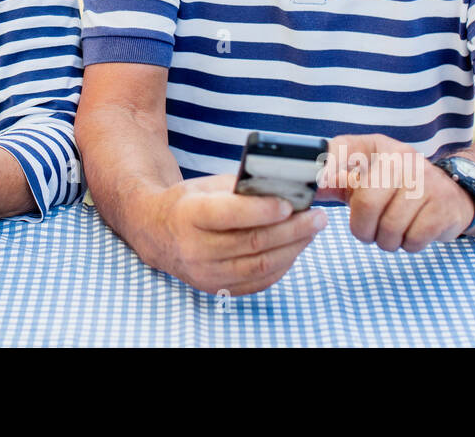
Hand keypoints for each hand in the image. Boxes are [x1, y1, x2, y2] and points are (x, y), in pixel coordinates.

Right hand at [143, 175, 327, 295]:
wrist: (156, 232)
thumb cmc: (187, 202)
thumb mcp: (206, 186)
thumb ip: (241, 187)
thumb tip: (284, 188)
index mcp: (189, 215)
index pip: (231, 214)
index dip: (264, 210)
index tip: (291, 203)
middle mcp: (195, 248)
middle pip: (253, 242)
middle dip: (292, 229)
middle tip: (317, 217)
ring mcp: (205, 273)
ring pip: (261, 265)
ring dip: (293, 248)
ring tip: (312, 231)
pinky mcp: (216, 288)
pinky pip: (258, 282)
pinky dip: (282, 265)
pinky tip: (295, 248)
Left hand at [316, 134, 474, 252]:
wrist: (453, 193)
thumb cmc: (397, 187)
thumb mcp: (365, 173)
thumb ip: (333, 177)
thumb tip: (303, 187)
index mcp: (378, 147)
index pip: (344, 152)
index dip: (328, 172)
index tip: (320, 185)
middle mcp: (404, 159)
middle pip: (366, 204)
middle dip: (363, 229)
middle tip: (370, 230)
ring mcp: (427, 182)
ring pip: (390, 229)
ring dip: (387, 241)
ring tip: (393, 230)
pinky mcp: (444, 206)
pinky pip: (414, 239)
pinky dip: (408, 244)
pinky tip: (412, 231)